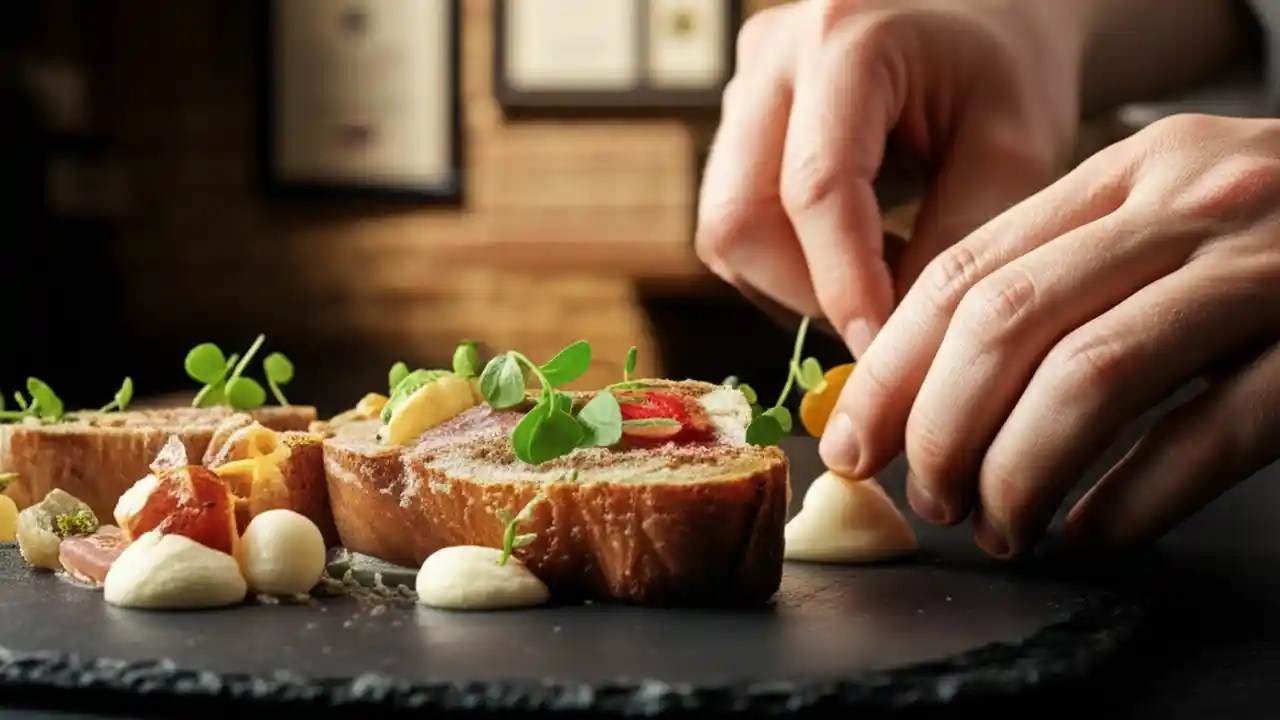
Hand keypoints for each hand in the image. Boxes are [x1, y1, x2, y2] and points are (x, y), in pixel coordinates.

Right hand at [695, 0, 1085, 355]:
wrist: (988, 19)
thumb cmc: (1010, 74)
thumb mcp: (1015, 152)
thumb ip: (956, 244)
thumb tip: (893, 347)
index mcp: (845, 41)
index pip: (816, 188)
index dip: (844, 285)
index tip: (882, 354)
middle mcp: (771, 57)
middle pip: (739, 217)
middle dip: (805, 291)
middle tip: (882, 321)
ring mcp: (742, 88)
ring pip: (725, 231)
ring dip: (792, 283)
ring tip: (877, 281)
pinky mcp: (735, 121)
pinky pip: (734, 223)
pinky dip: (785, 264)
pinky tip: (851, 256)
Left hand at [822, 114, 1279, 556]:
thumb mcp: (1173, 216)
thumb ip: (1069, 274)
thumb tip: (935, 384)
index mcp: (1133, 169)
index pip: (967, 269)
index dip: (892, 365)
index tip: (855, 439)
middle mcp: (1194, 201)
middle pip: (1009, 322)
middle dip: (940, 425)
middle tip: (925, 495)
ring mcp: (1270, 269)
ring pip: (1091, 376)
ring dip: (1018, 469)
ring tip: (996, 524)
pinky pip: (1210, 434)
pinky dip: (1132, 497)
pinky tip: (1094, 534)